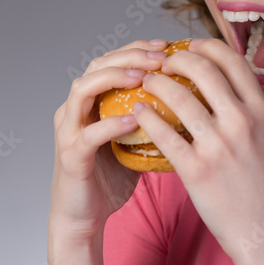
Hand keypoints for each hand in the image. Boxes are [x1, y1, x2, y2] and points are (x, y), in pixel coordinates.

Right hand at [48, 39, 167, 243]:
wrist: (84, 219)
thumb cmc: (111, 180)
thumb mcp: (136, 142)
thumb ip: (152, 120)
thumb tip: (195, 103)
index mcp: (91, 102)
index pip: (112, 60)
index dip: (138, 49)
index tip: (168, 46)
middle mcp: (75, 110)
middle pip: (97, 65)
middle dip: (131, 56)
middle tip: (161, 57)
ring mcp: (68, 131)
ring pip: (82, 90)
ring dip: (114, 79)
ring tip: (143, 79)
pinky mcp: (70, 157)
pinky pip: (88, 134)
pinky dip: (110, 124)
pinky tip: (134, 120)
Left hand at [131, 38, 263, 264]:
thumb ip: (250, 111)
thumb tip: (227, 86)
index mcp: (262, 111)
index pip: (233, 61)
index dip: (208, 46)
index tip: (190, 45)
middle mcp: (242, 122)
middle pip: (203, 70)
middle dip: (176, 59)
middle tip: (161, 62)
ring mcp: (218, 146)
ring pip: (178, 97)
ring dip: (156, 83)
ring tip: (144, 82)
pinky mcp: (196, 170)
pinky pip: (163, 134)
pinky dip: (147, 116)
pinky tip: (138, 111)